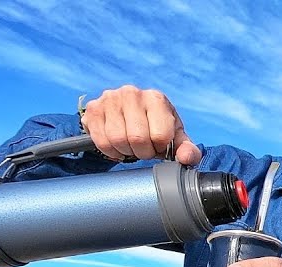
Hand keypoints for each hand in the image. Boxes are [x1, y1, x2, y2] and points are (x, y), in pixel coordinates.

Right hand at [80, 85, 201, 164]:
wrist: (130, 116)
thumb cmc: (157, 127)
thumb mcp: (176, 137)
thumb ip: (188, 149)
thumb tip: (187, 159)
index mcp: (156, 99)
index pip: (161, 135)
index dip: (160, 148)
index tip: (159, 145)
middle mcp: (132, 94)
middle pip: (137, 138)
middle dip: (143, 152)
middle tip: (144, 148)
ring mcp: (110, 99)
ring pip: (117, 140)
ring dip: (126, 151)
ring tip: (131, 146)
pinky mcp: (93, 109)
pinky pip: (101, 141)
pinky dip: (110, 151)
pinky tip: (117, 146)